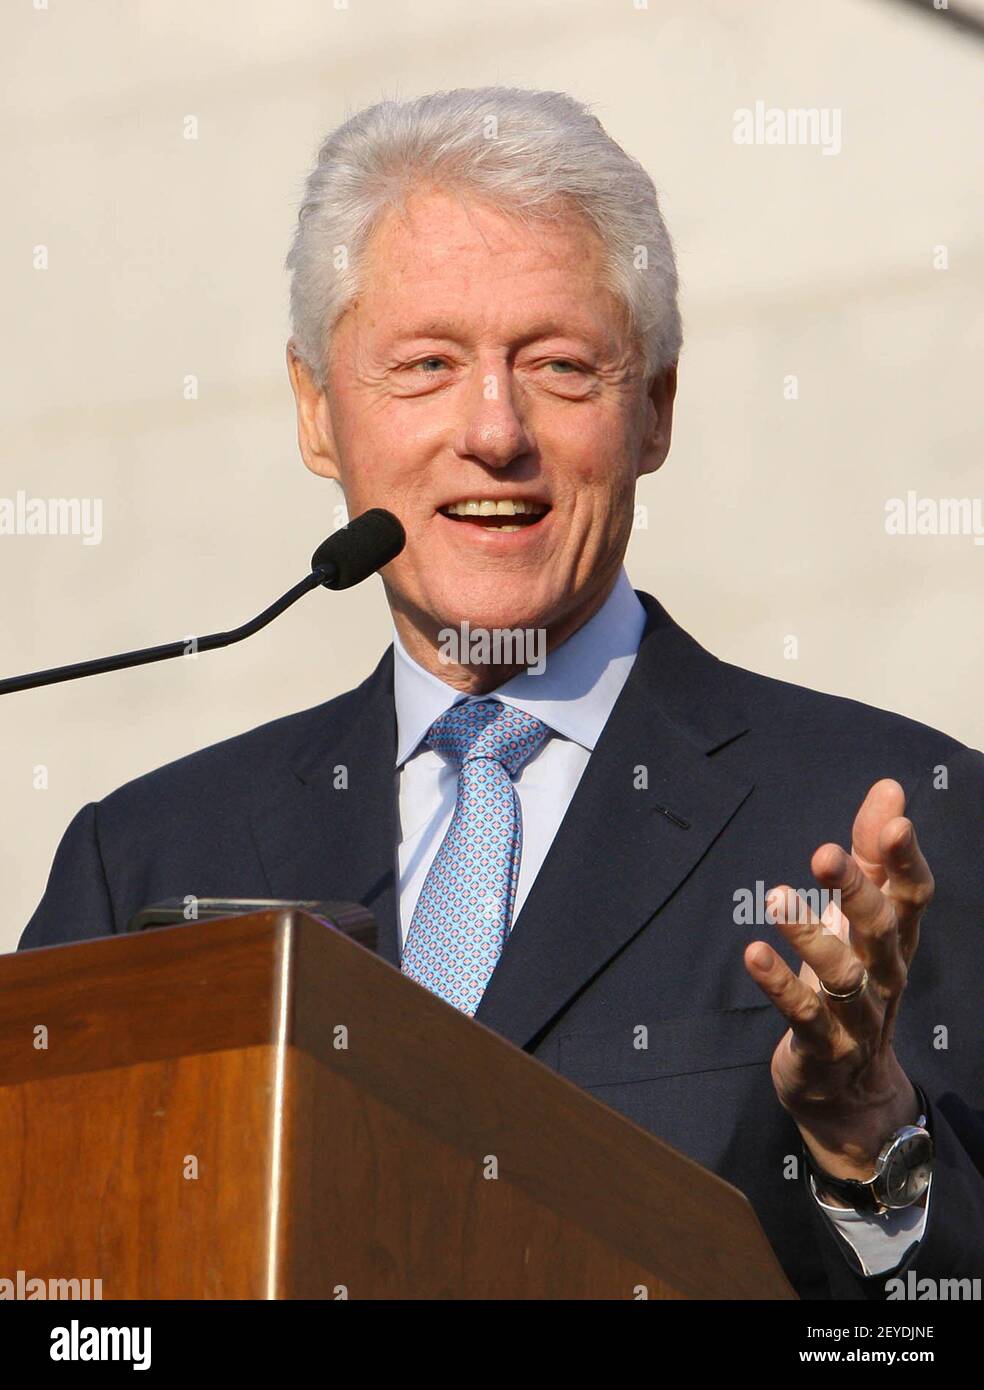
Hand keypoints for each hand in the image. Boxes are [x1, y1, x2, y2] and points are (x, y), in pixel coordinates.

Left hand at [744, 779, 933, 1188]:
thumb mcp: (860, 915)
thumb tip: (890, 788)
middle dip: (854, 890)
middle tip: (822, 852)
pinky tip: (754, 953)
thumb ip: (870, 853)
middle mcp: (885, 974)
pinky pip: (804, 1015)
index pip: (912, 896)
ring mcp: (857, 1016)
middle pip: (880, 930)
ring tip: (778, 897)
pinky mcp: (822, 1046)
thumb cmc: (852, 982)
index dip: (906, 861)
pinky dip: (779, 985)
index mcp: (895, 939)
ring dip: (811, 935)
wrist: (848, 1089)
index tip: (895, 823)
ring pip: (844, 975)